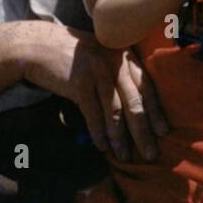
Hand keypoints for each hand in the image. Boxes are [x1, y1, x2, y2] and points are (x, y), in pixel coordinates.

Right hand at [19, 21, 168, 160]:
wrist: (39, 45)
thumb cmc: (74, 55)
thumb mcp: (103, 56)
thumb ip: (120, 73)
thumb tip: (138, 108)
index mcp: (126, 55)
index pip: (147, 86)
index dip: (156, 111)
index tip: (164, 131)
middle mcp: (116, 62)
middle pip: (135, 102)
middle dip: (144, 131)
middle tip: (151, 154)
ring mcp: (97, 71)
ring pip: (115, 111)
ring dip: (121, 138)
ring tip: (126, 156)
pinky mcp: (79, 83)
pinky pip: (93, 114)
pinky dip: (98, 132)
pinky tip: (102, 147)